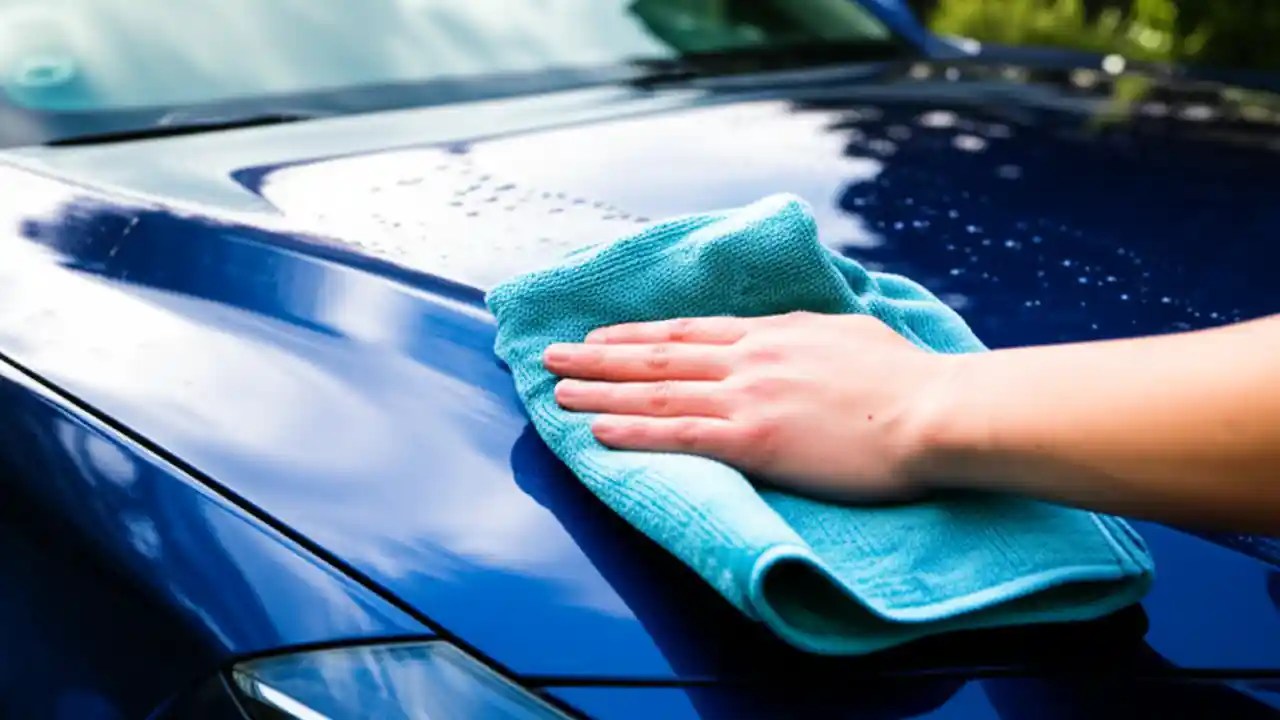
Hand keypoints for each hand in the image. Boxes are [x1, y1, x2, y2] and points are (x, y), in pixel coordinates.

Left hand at [543, 312, 965, 499]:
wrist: (935, 411)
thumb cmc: (908, 378)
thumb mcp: (849, 332)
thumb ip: (808, 332)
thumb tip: (792, 332)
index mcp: (773, 333)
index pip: (687, 332)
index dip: (638, 336)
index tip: (602, 336)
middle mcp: (749, 358)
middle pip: (656, 356)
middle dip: (599, 355)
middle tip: (551, 355)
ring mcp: (748, 397)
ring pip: (656, 393)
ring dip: (600, 391)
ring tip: (557, 391)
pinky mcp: (755, 440)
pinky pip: (679, 434)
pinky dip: (632, 431)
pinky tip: (597, 431)